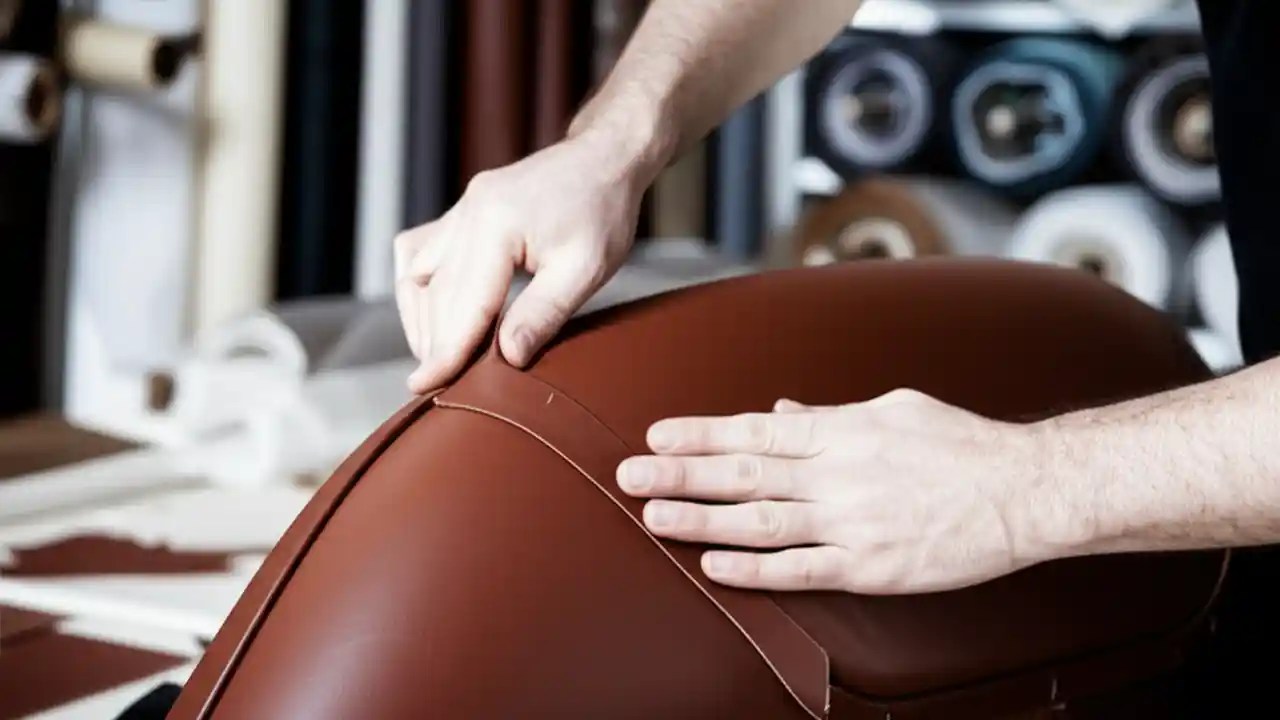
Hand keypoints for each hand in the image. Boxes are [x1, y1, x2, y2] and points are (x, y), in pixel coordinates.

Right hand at [394, 135, 647, 393]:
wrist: (605, 159)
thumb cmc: (603, 211)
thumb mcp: (586, 269)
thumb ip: (544, 313)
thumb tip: (509, 358)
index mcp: (495, 224)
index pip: (463, 304)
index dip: (445, 352)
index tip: (425, 387)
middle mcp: (468, 213)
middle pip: (436, 293)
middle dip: (434, 343)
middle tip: (438, 386)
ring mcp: (461, 210)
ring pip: (416, 273)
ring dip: (422, 318)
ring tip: (440, 356)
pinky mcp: (463, 212)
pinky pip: (420, 251)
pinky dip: (420, 287)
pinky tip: (432, 313)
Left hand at [616, 390, 1057, 594]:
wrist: (1023, 490)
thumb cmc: (961, 444)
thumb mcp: (894, 409)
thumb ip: (831, 416)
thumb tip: (780, 415)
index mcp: (844, 431)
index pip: (755, 431)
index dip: (701, 433)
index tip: (658, 433)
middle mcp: (840, 474)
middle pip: (745, 473)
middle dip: (682, 472)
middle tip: (631, 473)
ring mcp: (853, 522)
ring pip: (761, 521)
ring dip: (702, 517)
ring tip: (654, 514)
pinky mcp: (871, 567)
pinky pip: (801, 569)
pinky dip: (754, 568)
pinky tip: (714, 563)